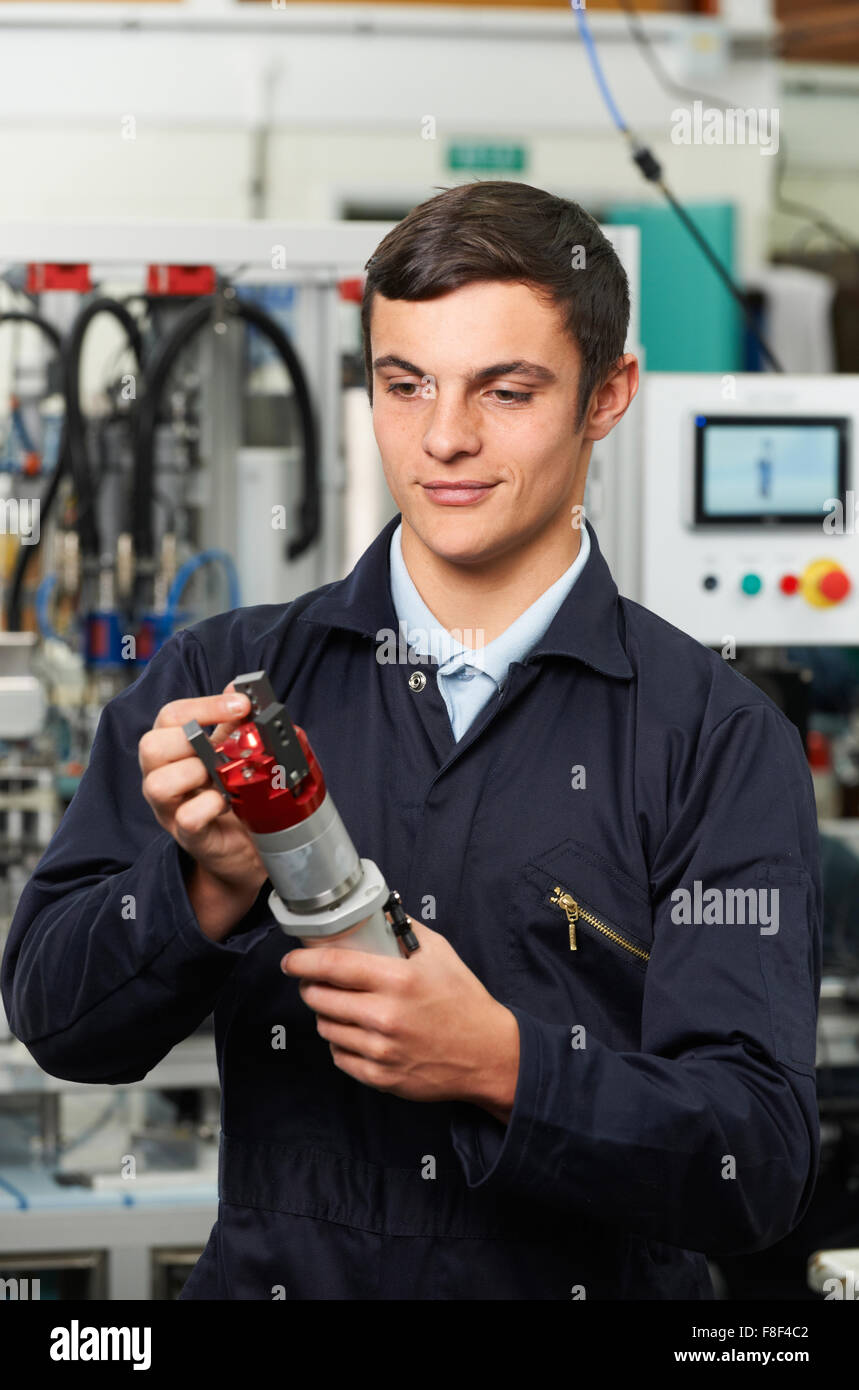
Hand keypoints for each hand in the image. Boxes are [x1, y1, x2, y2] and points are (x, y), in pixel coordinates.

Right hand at [139, 684, 268, 929]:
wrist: (247, 848)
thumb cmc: (235, 796)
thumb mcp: (234, 753)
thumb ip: (234, 724)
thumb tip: (238, 688)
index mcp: (174, 750)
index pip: (171, 716)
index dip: (205, 705)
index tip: (242, 703)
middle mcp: (163, 776)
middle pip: (151, 745)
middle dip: (190, 738)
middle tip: (223, 746)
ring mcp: (170, 809)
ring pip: (158, 783)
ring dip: (196, 773)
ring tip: (224, 777)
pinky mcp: (188, 836)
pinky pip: (187, 818)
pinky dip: (210, 806)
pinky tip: (228, 802)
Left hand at [281, 919, 519, 1119]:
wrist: (488, 1054)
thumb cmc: (464, 1001)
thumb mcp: (441, 954)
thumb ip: (405, 931)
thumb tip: (376, 914)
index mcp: (398, 980)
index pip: (333, 965)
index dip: (302, 962)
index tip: (290, 961)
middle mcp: (385, 1016)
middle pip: (321, 999)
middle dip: (311, 988)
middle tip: (315, 983)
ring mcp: (381, 1050)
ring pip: (327, 1028)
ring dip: (326, 1015)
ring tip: (340, 1007)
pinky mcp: (382, 1078)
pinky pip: (340, 1057)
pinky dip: (341, 1044)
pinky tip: (354, 1033)